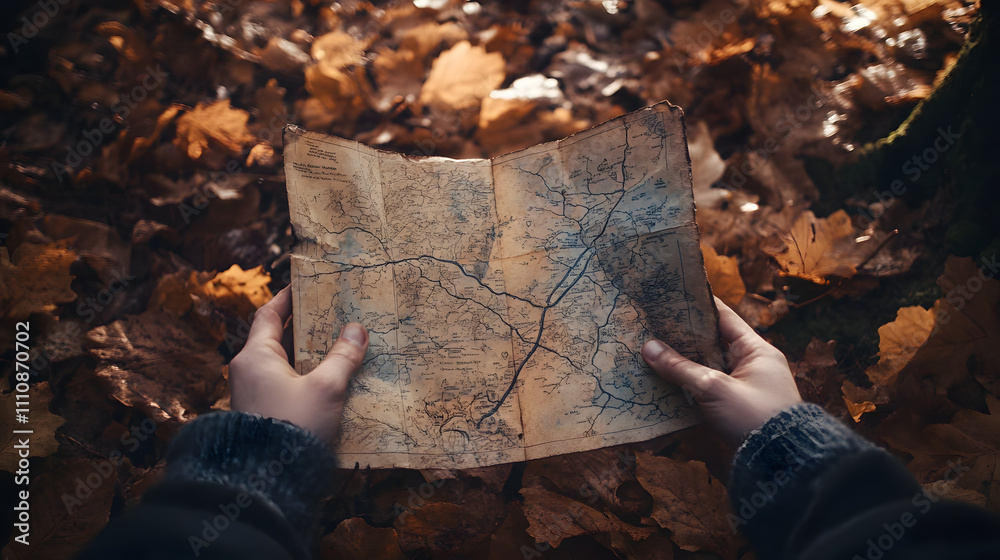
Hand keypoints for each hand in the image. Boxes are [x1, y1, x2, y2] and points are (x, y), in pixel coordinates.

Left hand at [229, 287, 368, 441]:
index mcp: (255, 356)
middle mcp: (249, 372)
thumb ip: (342, 356)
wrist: (267, 482)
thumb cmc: (293, 426)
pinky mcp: (264, 415)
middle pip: (278, 338)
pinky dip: (306, 375)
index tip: (306, 284)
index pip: (269, 314)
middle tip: (333, 313)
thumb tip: (356, 329)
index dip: (288, 298)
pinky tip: (331, 379)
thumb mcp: (325, 388)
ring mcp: (254, 395)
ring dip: (309, 353)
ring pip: (284, 363)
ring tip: (339, 344)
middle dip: (306, 326)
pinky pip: (286, 384)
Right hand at [642, 297, 801, 445]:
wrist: (783, 462)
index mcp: (757, 350)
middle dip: (685, 337)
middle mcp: (754, 365)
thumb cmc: (753, 416)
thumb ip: (680, 368)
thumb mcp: (714, 389)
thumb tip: (648, 347)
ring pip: (710, 367)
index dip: (699, 305)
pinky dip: (692, 384)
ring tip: (654, 352)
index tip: (673, 295)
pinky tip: (668, 383)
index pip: (724, 317)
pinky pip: (711, 388)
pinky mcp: (740, 407)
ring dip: (687, 363)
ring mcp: (747, 387)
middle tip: (655, 326)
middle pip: (714, 343)